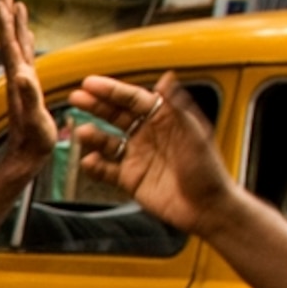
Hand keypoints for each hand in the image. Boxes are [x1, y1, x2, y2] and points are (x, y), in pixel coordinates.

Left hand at [0, 0, 56, 180]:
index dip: (7, 24)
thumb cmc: (33, 140)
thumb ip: (29, 95)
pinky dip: (26, 44)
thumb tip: (21, 73)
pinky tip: (27, 39)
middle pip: (10, 41)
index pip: (10, 46)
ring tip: (16, 7)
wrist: (25, 157)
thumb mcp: (34, 117)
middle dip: (8, 17)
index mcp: (18, 80)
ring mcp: (21, 83)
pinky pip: (26, 59)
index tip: (2, 1)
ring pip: (17, 47)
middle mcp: (17, 77)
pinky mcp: (27, 89)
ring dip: (16, 27)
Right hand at [65, 74, 235, 235]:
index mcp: (166, 120)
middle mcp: (150, 136)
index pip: (134, 99)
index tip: (92, 84)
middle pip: (117, 115)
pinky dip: (95, 166)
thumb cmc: (209, 172)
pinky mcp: (131, 179)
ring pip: (108, 141)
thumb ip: (176, 106)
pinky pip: (106, 170)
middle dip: (96, 105)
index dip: (112, 91)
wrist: (208, 209)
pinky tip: (89, 162)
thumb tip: (166, 78)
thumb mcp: (195, 134)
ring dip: (94, 136)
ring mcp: (139, 157)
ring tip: (82, 133)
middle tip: (77, 97)